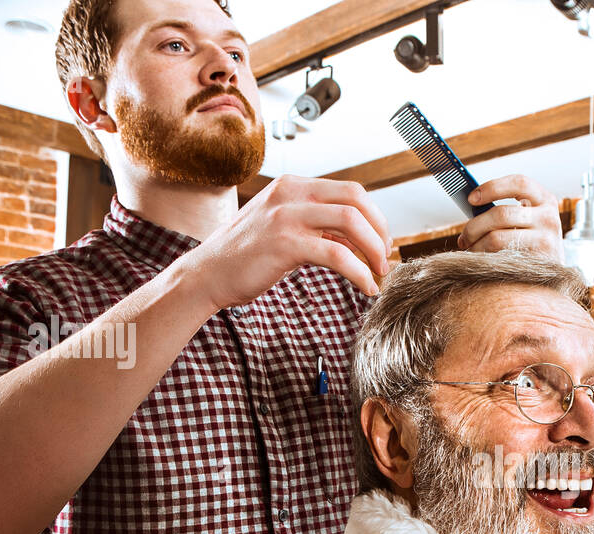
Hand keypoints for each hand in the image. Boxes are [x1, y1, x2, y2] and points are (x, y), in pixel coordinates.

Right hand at [186, 175, 391, 311]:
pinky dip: (359, 272)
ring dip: (374, 251)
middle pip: (356, 199)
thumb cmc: (246, 255)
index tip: (382, 242)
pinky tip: (365, 286)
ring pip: (351, 223)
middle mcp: (290, 193)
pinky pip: (337, 255)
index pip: (350, 191)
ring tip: (378, 273)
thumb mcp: (283, 226)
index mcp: (293, 185)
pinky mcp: (285, 244)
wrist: (208, 273)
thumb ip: (316, 224)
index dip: (375, 217)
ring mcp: (287, 216)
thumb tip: (358, 237)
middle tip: (385, 258)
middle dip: (380, 230)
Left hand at [458, 175, 563, 261]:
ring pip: (497, 239)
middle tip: (464, 237)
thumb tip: (471, 206)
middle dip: (474, 226)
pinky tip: (483, 261)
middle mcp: (549, 218)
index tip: (471, 198)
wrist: (553, 270)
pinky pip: (501, 259)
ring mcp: (546, 241)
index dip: (492, 187)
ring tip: (471, 250)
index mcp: (545, 199)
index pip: (518, 183)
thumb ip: (507, 209)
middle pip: (501, 214)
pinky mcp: (537, 263)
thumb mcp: (528, 218)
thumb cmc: (532, 240)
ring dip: (476, 246)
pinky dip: (485, 260)